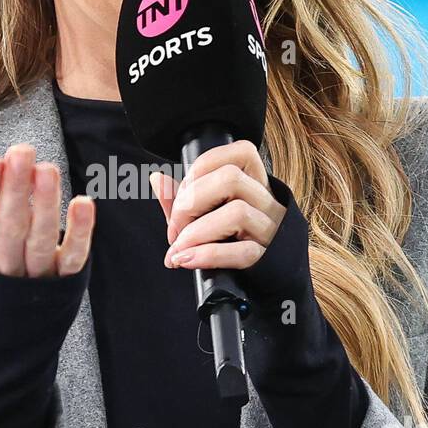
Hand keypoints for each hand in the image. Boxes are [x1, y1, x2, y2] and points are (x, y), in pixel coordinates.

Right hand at [0, 144, 94, 280]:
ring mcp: (33, 280)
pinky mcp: (63, 285)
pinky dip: (80, 234)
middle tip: (22, 150)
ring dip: (46, 205)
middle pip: (10, 229)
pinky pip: (72, 259)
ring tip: (48, 168)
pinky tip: (84, 202)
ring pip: (40, 241)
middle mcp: (1, 272)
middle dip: (15, 190)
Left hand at [149, 140, 285, 271]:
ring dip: (196, 232)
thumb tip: (157, 178)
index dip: (199, 170)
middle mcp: (267, 201)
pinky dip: (207, 255)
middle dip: (191, 201)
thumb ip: (183, 198)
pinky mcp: (266, 258)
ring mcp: (270, 229)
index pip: (238, 153)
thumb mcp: (206, 214)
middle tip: (175, 227)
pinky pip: (242, 252)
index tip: (181, 198)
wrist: (267, 275)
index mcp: (255, 182)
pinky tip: (186, 260)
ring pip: (238, 212)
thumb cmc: (233, 239)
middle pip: (231, 179)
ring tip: (179, 248)